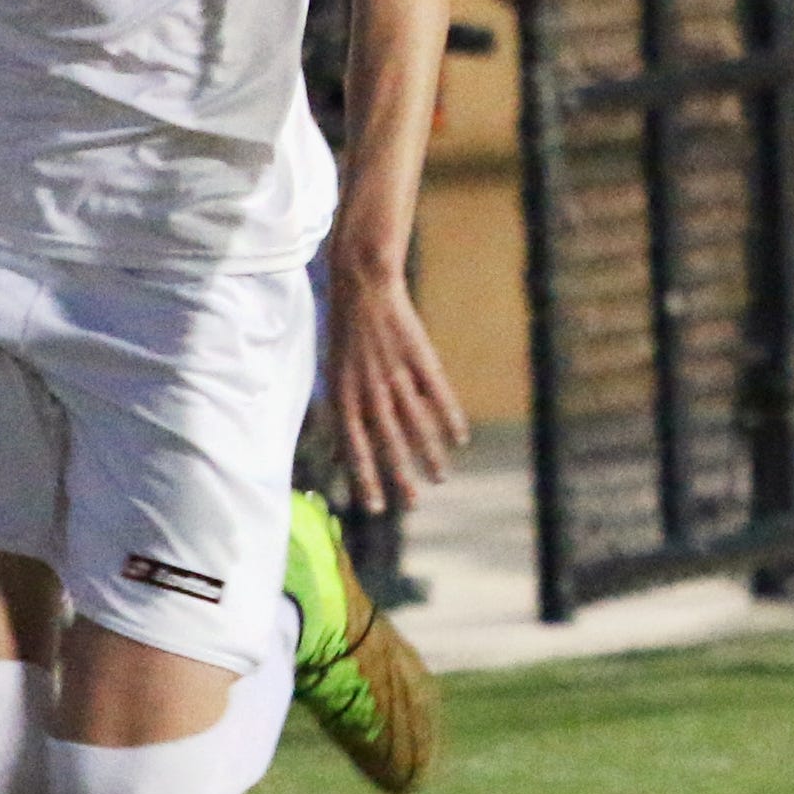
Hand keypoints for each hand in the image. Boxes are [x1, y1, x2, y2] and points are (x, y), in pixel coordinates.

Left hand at [324, 252, 470, 511]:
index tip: (374, 508)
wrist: (362, 285)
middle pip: (386, 440)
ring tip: (439, 479)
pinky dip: (449, 416)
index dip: (363, 478)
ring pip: (415, 421)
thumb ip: (339, 419)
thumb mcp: (333, 378)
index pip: (353, 446)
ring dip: (428, 454)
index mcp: (343, 393)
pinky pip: (437, 393)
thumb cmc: (345, 337)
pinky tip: (460, 439)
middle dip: (398, 476)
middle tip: (411, 505)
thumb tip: (336, 457)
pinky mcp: (419, 356)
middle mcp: (368, 387)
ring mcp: (395, 372)